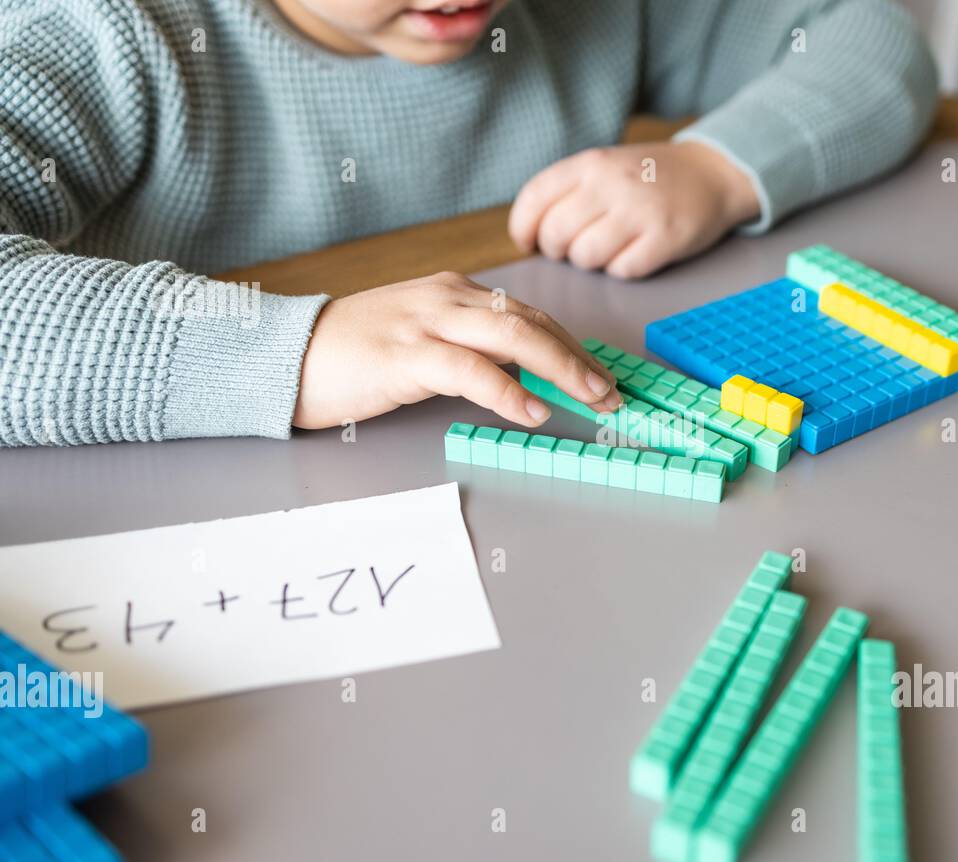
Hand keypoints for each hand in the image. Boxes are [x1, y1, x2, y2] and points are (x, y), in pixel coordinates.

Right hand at [293, 272, 619, 429]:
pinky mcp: (404, 354)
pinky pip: (469, 370)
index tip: (599, 375)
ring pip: (511, 336)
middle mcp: (446, 299)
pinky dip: (506, 391)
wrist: (284, 356)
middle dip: (578, 357)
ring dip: (559, 368)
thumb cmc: (351, 357)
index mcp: (452, 293)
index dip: (569, 345)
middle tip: (612, 391)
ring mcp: (425, 323)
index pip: (527, 314)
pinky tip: (532, 411)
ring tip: (592, 398)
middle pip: (530, 321)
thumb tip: (520, 378)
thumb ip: (466, 350)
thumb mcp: (419, 342)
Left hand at [508, 141, 759, 279]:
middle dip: (557, 251)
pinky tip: (633, 254)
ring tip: (606, 249)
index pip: (534, 198)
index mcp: (591, 163)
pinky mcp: (664, 239)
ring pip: (586, 257)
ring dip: (590, 262)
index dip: (523, 228)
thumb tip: (531, 232)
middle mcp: (612, 184)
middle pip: (557, 234)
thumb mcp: (605, 166)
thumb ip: (567, 191)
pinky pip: (622, 271)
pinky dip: (621, 270)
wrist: (712, 173)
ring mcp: (640, 211)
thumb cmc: (648, 177)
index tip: (529, 243)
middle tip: (573, 249)